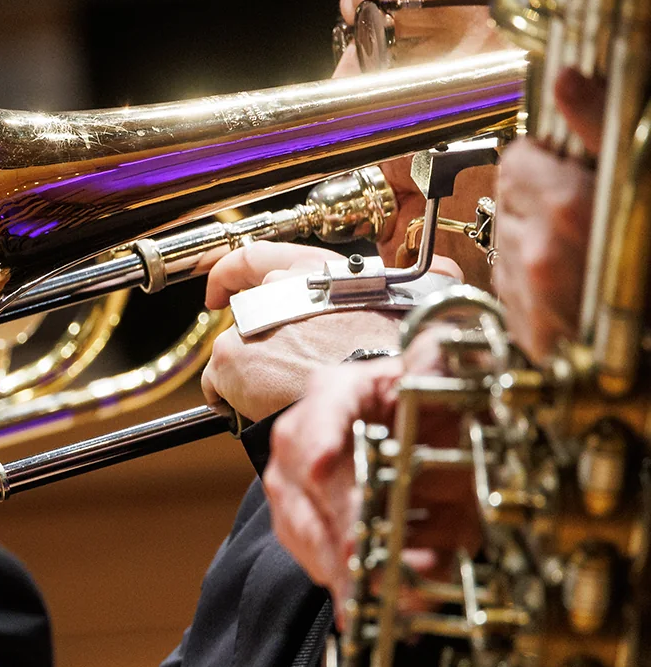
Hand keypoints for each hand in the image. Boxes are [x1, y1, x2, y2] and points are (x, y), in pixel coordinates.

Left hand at [199, 242, 458, 422]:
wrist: (384, 402)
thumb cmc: (402, 360)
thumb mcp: (423, 304)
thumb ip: (429, 278)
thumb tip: (448, 269)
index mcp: (322, 271)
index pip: (258, 256)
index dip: (231, 271)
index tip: (220, 288)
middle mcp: (282, 287)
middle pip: (249, 310)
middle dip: (259, 338)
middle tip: (275, 363)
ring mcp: (254, 321)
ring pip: (235, 347)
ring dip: (251, 370)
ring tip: (281, 393)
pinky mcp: (234, 357)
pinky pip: (218, 383)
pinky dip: (231, 398)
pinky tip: (258, 409)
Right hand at [265, 333, 475, 624]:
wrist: (411, 431)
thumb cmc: (422, 404)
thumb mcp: (439, 378)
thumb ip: (441, 363)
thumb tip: (442, 352)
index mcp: (337, 393)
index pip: (320, 411)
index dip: (321, 437)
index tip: (323, 465)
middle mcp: (302, 438)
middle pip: (308, 485)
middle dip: (343, 526)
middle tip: (372, 557)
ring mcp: (294, 487)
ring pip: (305, 530)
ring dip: (347, 567)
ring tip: (392, 593)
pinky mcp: (302, 527)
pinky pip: (317, 562)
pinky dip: (351, 586)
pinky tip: (382, 605)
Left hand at [493, 67, 602, 363]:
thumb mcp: (643, 180)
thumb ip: (603, 126)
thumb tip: (566, 78)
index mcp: (569, 210)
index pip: (518, 158)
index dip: (547, 158)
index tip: (573, 167)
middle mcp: (538, 254)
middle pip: (507, 198)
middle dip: (539, 196)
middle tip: (584, 209)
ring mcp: (529, 297)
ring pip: (506, 239)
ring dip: (535, 236)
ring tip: (584, 248)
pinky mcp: (529, 331)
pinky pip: (511, 285)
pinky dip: (535, 278)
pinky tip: (576, 280)